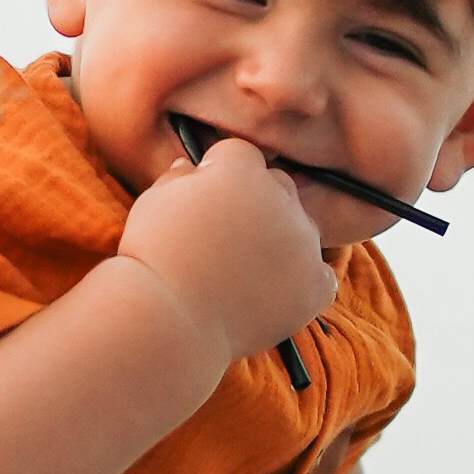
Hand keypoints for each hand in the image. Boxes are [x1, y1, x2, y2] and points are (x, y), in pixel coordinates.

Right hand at [116, 128, 337, 370]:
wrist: (169, 319)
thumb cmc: (153, 258)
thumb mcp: (153, 203)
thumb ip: (177, 180)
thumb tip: (188, 169)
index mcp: (240, 169)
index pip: (241, 154)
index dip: (220, 174)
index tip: (205, 199)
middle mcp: (279, 197)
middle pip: (278, 185)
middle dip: (257, 202)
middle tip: (226, 237)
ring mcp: (302, 241)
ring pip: (301, 228)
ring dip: (281, 241)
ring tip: (244, 271)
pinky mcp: (314, 283)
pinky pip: (321, 275)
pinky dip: (303, 282)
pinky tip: (274, 293)